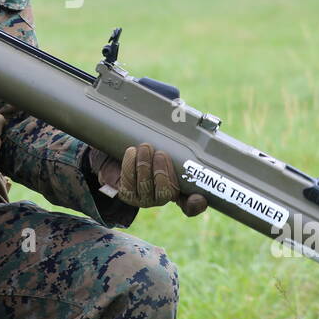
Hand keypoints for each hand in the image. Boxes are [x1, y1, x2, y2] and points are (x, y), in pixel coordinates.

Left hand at [88, 143, 207, 216]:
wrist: (120, 152)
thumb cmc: (153, 145)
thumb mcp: (167, 141)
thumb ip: (178, 135)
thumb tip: (183, 115)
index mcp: (181, 188)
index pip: (192, 204)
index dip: (196, 204)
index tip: (197, 196)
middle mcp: (164, 196)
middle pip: (167, 192)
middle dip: (162, 172)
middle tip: (160, 153)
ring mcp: (145, 198)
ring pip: (146, 187)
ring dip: (145, 166)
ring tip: (144, 148)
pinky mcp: (128, 195)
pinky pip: (129, 184)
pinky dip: (130, 166)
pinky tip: (131, 152)